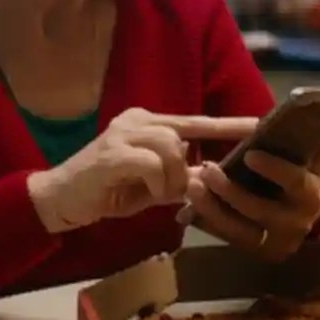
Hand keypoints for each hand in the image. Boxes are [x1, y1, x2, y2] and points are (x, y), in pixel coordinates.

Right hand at [27, 108, 257, 232]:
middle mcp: (137, 120)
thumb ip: (178, 179)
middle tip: (184, 189)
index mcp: (148, 123)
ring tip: (160, 194)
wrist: (61, 198)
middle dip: (192, 165)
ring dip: (173, 176)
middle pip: (183, 132)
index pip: (195, 120)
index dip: (227, 124)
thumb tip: (209, 180)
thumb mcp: (150, 186)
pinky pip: (152, 163)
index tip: (258, 126)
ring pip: (170, 145)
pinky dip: (157, 181)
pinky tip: (148, 192)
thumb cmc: (106, 191)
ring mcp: (123, 133)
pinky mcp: (112, 153)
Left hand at [179, 132, 319, 261]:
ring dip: (212, 209)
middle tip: (207, 169)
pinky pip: (224, 239)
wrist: (299, 223)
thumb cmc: (299, 185)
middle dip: (231, 191)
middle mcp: (293, 225)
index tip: (250, 154)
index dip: (274, 169)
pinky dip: (206, 223)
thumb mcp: (310, 166)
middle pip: (259, 210)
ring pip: (238, 230)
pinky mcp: (249, 251)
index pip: (295, 182)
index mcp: (309, 197)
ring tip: (192, 187)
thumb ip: (318, 147)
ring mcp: (270, 243)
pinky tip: (187, 209)